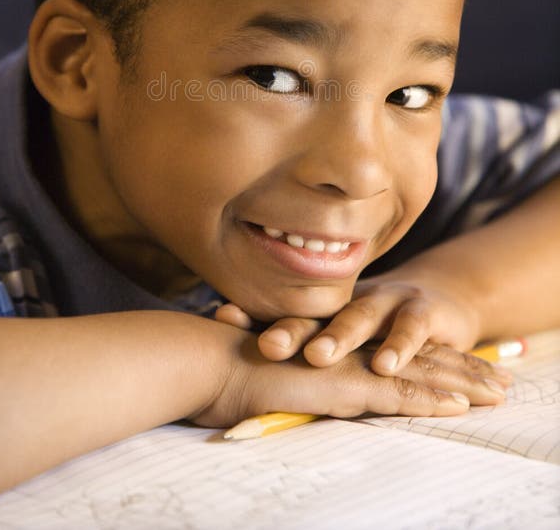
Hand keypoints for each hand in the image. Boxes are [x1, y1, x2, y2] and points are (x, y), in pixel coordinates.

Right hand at [191, 329, 510, 430]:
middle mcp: (351, 351)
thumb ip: (287, 362)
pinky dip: (432, 399)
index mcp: (339, 348)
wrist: (209, 360)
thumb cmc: (228, 366)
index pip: (396, 350)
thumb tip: (287, 362)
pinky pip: (397, 394)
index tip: (465, 362)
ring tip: (499, 390)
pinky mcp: (343, 386)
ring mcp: (349, 366)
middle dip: (463, 366)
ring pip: (420, 372)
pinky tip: (461, 405)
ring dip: (463, 382)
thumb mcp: (267, 367)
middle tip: (499, 374)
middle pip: (419, 356)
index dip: (433, 356)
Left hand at [215, 274, 488, 376]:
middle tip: (267, 346)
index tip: (222, 314)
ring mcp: (387, 300)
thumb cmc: (379, 329)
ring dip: (340, 335)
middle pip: (317, 313)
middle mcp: (351, 299)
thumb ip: (304, 352)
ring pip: (360, 316)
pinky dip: (398, 346)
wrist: (441, 303)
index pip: (286, 310)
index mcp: (326, 307)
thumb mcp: (342, 339)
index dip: (255, 312)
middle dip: (291, 329)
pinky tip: (384, 365)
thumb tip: (234, 365)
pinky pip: (410, 329)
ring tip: (318, 357)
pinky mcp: (424, 311)